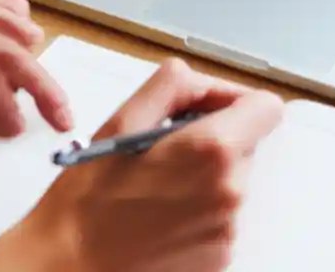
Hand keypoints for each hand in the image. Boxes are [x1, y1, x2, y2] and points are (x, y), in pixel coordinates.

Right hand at [0, 60, 284, 271]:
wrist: (68, 271)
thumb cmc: (86, 204)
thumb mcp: (122, 123)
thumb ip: (173, 87)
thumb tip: (203, 82)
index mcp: (213, 152)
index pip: (267, 107)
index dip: (236, 101)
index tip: (208, 109)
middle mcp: (231, 193)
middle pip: (247, 145)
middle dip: (213, 140)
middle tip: (165, 152)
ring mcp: (228, 230)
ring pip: (232, 182)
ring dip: (204, 178)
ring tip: (155, 189)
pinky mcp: (221, 258)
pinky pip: (221, 218)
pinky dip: (198, 211)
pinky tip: (160, 217)